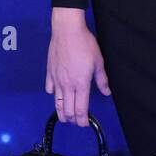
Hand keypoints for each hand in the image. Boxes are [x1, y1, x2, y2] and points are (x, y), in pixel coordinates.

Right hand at [45, 8, 110, 124]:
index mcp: (81, 84)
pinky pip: (49, 88)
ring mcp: (56, 79)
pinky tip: (55, 95)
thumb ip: (102, 80)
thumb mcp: (98, 62)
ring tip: (65, 117)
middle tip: (77, 122)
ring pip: (56, 102)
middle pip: (67, 110)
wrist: (67, 30)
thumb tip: (106, 92)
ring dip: (61, 112)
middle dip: (72, 119)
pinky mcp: (49, 72)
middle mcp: (67, 85)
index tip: (85, 124)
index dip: (82, 120)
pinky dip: (52, 95)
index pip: (81, 109)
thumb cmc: (84, 44)